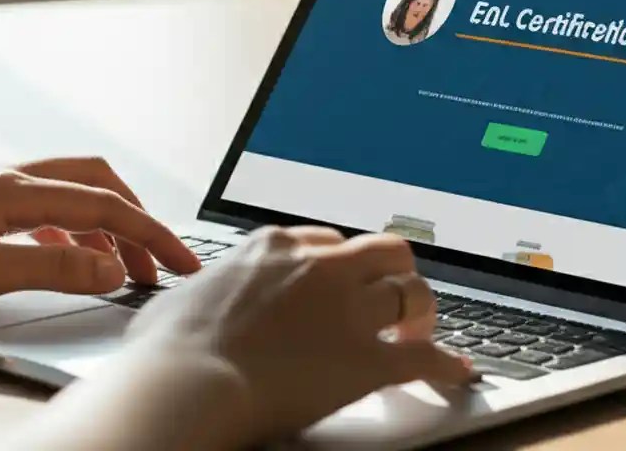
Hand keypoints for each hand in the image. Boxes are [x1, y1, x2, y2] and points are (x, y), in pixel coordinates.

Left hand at [0, 157, 198, 316]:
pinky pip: (40, 206)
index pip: (104, 205)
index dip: (151, 234)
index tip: (182, 263)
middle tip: (159, 257)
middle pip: (95, 180)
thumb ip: (53, 269)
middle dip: (136, 216)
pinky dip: (68, 229)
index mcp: (12, 189)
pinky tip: (65, 257)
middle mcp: (3, 176)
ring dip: (102, 225)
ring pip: (67, 192)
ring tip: (119, 265)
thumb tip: (112, 266)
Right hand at [27, 227, 474, 449]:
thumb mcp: (179, 299)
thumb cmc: (167, 350)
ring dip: (420, 312)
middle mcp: (319, 268)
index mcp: (273, 247)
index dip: (337, 265)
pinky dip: (446, 365)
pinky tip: (458, 373)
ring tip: (418, 330)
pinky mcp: (366, 358)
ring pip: (411, 292)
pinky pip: (425, 356)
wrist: (186, 383)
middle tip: (390, 297)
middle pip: (383, 250)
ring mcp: (347, 310)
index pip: (325, 240)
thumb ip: (205, 292)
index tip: (338, 281)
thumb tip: (192, 301)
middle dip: (392, 272)